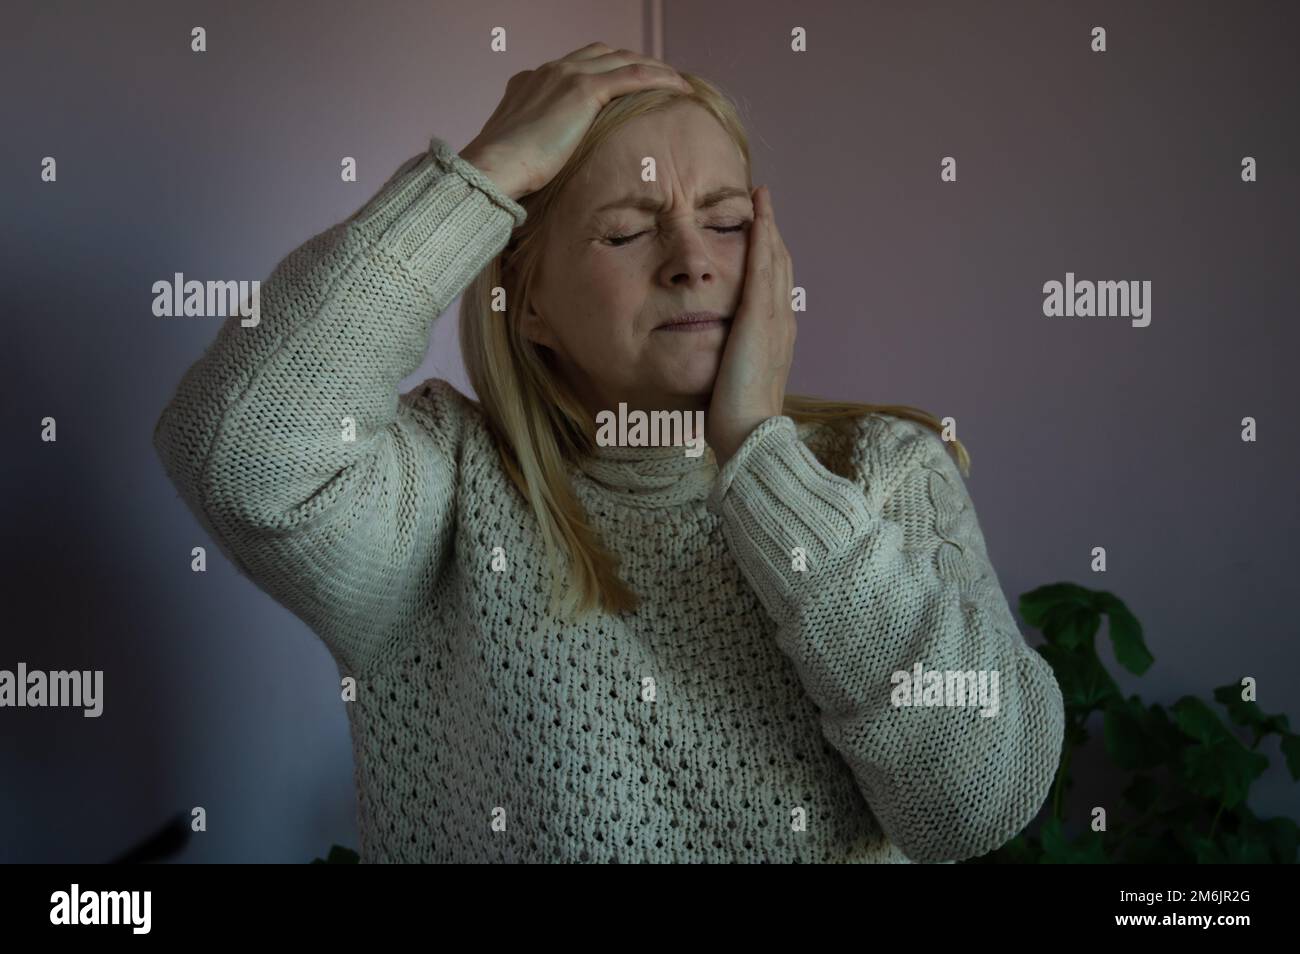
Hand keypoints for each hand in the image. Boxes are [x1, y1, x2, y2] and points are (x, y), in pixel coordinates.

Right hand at [459, 41, 690, 200]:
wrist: (492, 168)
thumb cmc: (504, 174)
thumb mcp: (523, 153)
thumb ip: (540, 146)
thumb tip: (552, 168)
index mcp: (532, 81)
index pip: (579, 65)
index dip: (608, 72)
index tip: (629, 87)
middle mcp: (549, 71)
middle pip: (604, 54)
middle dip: (634, 62)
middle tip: (661, 80)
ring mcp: (565, 75)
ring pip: (622, 59)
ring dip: (653, 67)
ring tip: (676, 83)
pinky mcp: (581, 90)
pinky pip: (632, 75)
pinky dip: (658, 78)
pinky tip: (678, 88)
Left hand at [707, 185, 795, 468]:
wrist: (751, 436)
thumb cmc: (737, 421)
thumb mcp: (733, 383)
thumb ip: (728, 364)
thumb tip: (715, 360)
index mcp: (776, 338)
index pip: (774, 286)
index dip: (769, 257)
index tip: (760, 233)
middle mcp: (782, 323)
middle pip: (780, 266)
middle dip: (772, 233)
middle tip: (763, 203)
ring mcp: (774, 318)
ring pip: (775, 260)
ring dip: (769, 226)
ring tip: (761, 199)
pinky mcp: (760, 318)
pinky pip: (763, 268)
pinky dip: (762, 238)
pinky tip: (755, 215)